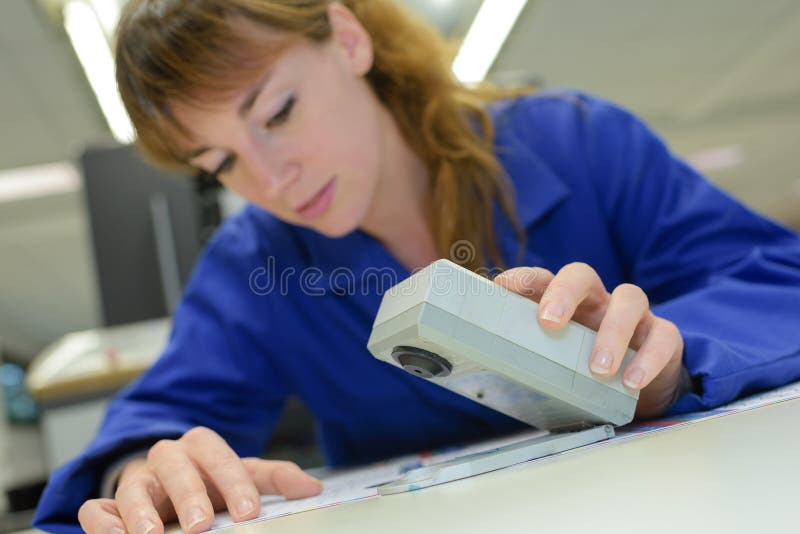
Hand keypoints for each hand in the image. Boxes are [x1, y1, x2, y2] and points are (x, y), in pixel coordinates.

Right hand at [78, 426, 322, 533]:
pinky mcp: (110, 503)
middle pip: (176, 466)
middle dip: (189, 495)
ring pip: (133, 485)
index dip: (234, 482)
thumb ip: (275, 479)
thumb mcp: (243, 476)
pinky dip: (103, 520)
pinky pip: (97, 507)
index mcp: (202, 447)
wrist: (169, 483)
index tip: (249, 512)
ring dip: (140, 511)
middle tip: (202, 526)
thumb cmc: (211, 481)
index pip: (219, 456)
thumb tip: (313, 488)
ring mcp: (137, 480)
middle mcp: (168, 458)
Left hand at [494, 263, 683, 417]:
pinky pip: (663, 337)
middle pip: (581, 275)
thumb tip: (478, 371)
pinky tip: (632, 381)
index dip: (522, 279)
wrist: (637, 391)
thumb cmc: (583, 371)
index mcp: (563, 302)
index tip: (502, 288)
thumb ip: (526, 359)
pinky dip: (649, 358)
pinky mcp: (662, 336)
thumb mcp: (553, 363)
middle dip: (563, 293)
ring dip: (612, 332)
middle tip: (549, 323)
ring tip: (599, 369)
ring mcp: (633, 315)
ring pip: (628, 301)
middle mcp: (596, 300)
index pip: (541, 279)